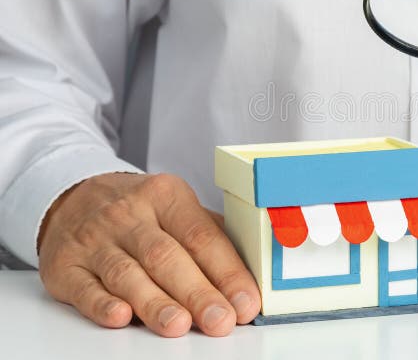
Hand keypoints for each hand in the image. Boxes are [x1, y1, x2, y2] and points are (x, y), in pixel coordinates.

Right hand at [38, 172, 260, 336]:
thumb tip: (250, 273)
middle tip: (220, 320)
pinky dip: (103, 305)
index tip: (246, 301)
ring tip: (179, 325)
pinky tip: (122, 318)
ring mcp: (94, 240)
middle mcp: (129, 215)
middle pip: (167, 257)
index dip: (227, 271)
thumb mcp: (174, 206)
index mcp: (166, 196)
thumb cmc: (138, 211)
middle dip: (197, 292)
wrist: (72, 197)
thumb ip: (209, 234)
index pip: (201, 235)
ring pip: (127, 274)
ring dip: (155, 303)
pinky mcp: (64, 265)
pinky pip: (84, 287)